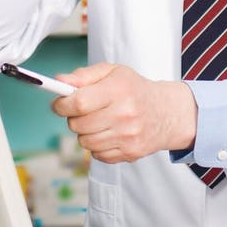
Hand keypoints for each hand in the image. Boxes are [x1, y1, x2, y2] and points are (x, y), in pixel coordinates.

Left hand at [51, 63, 196, 163]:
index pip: (78, 102)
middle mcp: (124, 114)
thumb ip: (83, 76)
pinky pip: (97, 155)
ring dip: (85, 132)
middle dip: (74, 118)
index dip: (61, 104)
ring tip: (99, 121)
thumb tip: (58, 82)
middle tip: (85, 111)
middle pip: (78, 124)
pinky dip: (98, 145)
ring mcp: (128, 136)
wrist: (167, 112)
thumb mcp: (112, 72)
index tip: (60, 103)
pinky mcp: (130, 153)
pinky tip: (109, 133)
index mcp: (118, 89)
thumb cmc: (135, 89)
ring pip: (85, 142)